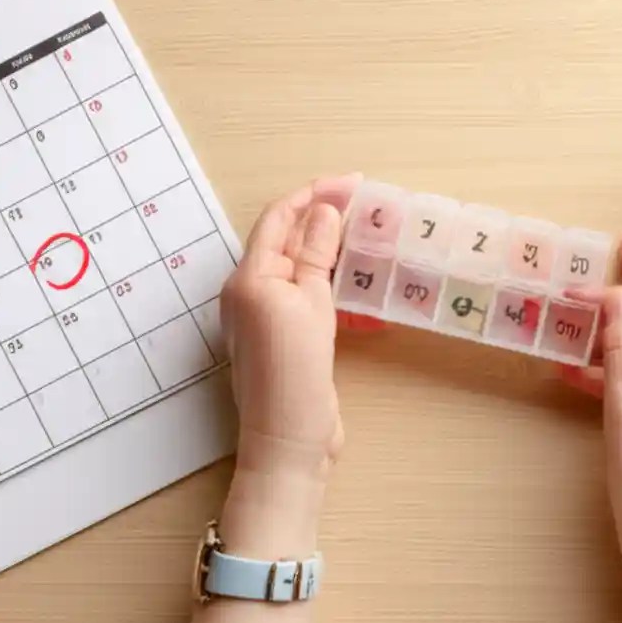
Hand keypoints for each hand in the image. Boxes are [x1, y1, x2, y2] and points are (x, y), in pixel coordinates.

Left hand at [220, 173, 374, 480]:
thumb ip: (315, 255)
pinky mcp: (285, 338)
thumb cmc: (294, 372)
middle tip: (367, 208)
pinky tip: (362, 290)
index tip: (353, 183)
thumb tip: (324, 211)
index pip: (279, 219)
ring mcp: (266, 317)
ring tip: (372, 242)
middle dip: (326, 221)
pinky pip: (308, 298)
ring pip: (302, 270)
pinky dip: (333, 287)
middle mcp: (250, 293)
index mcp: (248, 279)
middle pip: (288, 241)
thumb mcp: (311, 305)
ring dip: (334, 254)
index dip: (315, 195)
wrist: (289, 439)